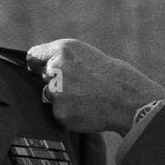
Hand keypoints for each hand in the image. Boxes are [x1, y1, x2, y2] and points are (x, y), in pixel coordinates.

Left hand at [25, 39, 164, 134]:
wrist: (130, 101)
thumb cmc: (116, 77)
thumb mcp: (89, 57)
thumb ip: (66, 61)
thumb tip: (46, 70)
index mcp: (63, 49)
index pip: (34, 56)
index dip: (36, 64)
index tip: (37, 70)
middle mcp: (55, 68)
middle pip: (44, 77)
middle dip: (56, 82)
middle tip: (81, 86)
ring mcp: (56, 92)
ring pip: (51, 97)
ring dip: (64, 99)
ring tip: (88, 98)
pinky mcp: (60, 112)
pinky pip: (60, 114)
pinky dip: (71, 114)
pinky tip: (89, 110)